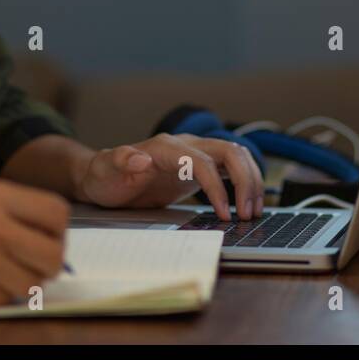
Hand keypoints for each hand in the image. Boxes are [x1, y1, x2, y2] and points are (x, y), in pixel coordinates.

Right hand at [0, 178, 69, 306]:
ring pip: (31, 285)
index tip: (45, 240)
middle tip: (26, 267)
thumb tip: (55, 236)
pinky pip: (2, 303)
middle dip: (45, 266)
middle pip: (53, 255)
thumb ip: (11, 212)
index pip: (57, 213)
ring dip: (18, 287)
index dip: (57, 232)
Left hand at [74, 132, 264, 220]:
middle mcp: (185, 145)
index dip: (218, 187)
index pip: (203, 162)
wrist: (104, 176)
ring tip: (254, 211)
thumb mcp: (106, 170)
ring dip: (251, 181)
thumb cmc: (105, 175)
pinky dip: (245, 183)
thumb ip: (120, 161)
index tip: (225, 213)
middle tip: (248, 214)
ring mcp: (195, 154)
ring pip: (236, 157)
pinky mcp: (199, 167)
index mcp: (166, 147)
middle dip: (246, 181)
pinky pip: (231, 169)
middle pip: (229, 152)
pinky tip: (248, 204)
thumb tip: (139, 158)